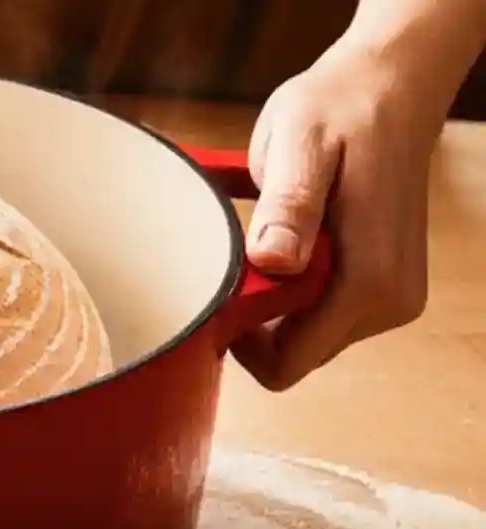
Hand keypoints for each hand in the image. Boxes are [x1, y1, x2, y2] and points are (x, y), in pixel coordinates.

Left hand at [236, 42, 444, 389]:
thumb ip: (289, 206)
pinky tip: (283, 242)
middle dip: (254, 321)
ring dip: (272, 300)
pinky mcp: (382, 287)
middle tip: (234, 256)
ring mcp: (390, 298)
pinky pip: (318, 313)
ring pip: (303, 337)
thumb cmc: (340, 109)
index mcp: (369, 279)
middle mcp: (389, 302)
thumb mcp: (300, 144)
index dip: (240, 341)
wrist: (390, 87)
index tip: (216, 292)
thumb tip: (274, 260)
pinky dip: (291, 287)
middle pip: (294, 354)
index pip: (288, 363)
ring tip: (263, 239)